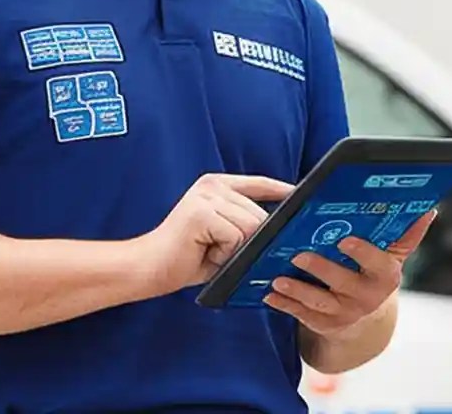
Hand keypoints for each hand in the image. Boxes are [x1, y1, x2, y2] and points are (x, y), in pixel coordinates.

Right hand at [137, 173, 294, 295]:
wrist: (150, 267)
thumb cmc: (188, 257)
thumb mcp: (223, 236)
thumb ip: (246, 227)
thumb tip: (280, 234)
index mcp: (217, 186)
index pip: (259, 183)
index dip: (282, 190)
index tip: (302, 195)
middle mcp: (213, 186)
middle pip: (261, 215)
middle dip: (252, 242)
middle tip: (223, 253)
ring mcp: (207, 197)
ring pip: (251, 227)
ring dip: (236, 250)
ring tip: (211, 252)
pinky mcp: (202, 213)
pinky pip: (236, 237)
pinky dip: (225, 254)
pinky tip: (205, 254)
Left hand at [264, 209, 437, 337]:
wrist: (366, 320)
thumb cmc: (375, 275)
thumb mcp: (393, 257)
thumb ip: (407, 235)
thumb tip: (429, 210)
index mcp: (386, 276)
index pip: (377, 263)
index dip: (362, 253)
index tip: (345, 239)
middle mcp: (367, 297)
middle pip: (342, 282)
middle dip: (320, 268)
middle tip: (299, 253)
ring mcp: (344, 313)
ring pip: (318, 301)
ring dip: (297, 289)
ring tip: (278, 277)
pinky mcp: (323, 324)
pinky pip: (301, 314)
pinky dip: (284, 304)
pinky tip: (269, 293)